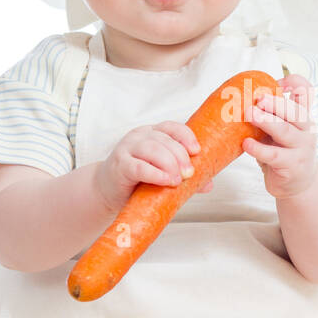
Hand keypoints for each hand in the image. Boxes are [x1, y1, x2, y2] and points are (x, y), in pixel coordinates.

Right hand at [94, 121, 213, 211]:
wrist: (109, 191)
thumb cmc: (139, 179)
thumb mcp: (164, 175)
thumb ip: (184, 176)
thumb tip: (208, 184)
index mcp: (153, 133)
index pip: (172, 127)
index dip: (186, 136)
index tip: (197, 151)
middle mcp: (140, 136)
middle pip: (164, 140)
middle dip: (180, 156)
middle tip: (189, 173)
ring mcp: (127, 149)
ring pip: (152, 150)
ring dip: (169, 164)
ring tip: (178, 180)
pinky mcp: (120, 165)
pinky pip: (139, 167)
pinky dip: (154, 174)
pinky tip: (165, 181)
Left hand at [243, 76, 317, 198]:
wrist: (298, 183)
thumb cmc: (284, 151)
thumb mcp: (281, 129)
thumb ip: (270, 114)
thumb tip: (240, 95)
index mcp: (303, 116)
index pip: (307, 91)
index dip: (294, 82)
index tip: (277, 82)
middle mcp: (306, 130)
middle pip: (296, 111)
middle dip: (276, 103)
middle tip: (259, 98)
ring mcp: (302, 148)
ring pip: (285, 131)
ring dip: (266, 121)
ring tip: (249, 115)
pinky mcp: (293, 166)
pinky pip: (275, 155)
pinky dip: (259, 149)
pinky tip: (246, 144)